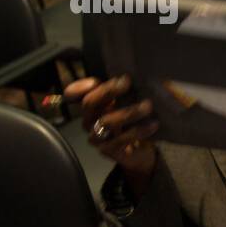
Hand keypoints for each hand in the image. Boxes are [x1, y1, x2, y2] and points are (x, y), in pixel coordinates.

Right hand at [63, 74, 157, 192]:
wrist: (143, 150)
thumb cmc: (135, 121)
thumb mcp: (131, 101)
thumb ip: (125, 89)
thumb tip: (128, 76)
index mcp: (92, 106)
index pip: (73, 95)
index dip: (78, 87)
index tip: (95, 81)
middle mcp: (89, 120)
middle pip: (89, 103)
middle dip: (108, 91)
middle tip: (127, 82)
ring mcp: (95, 137)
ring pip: (105, 122)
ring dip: (128, 112)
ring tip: (148, 106)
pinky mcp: (106, 150)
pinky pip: (119, 140)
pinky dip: (137, 131)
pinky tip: (153, 124)